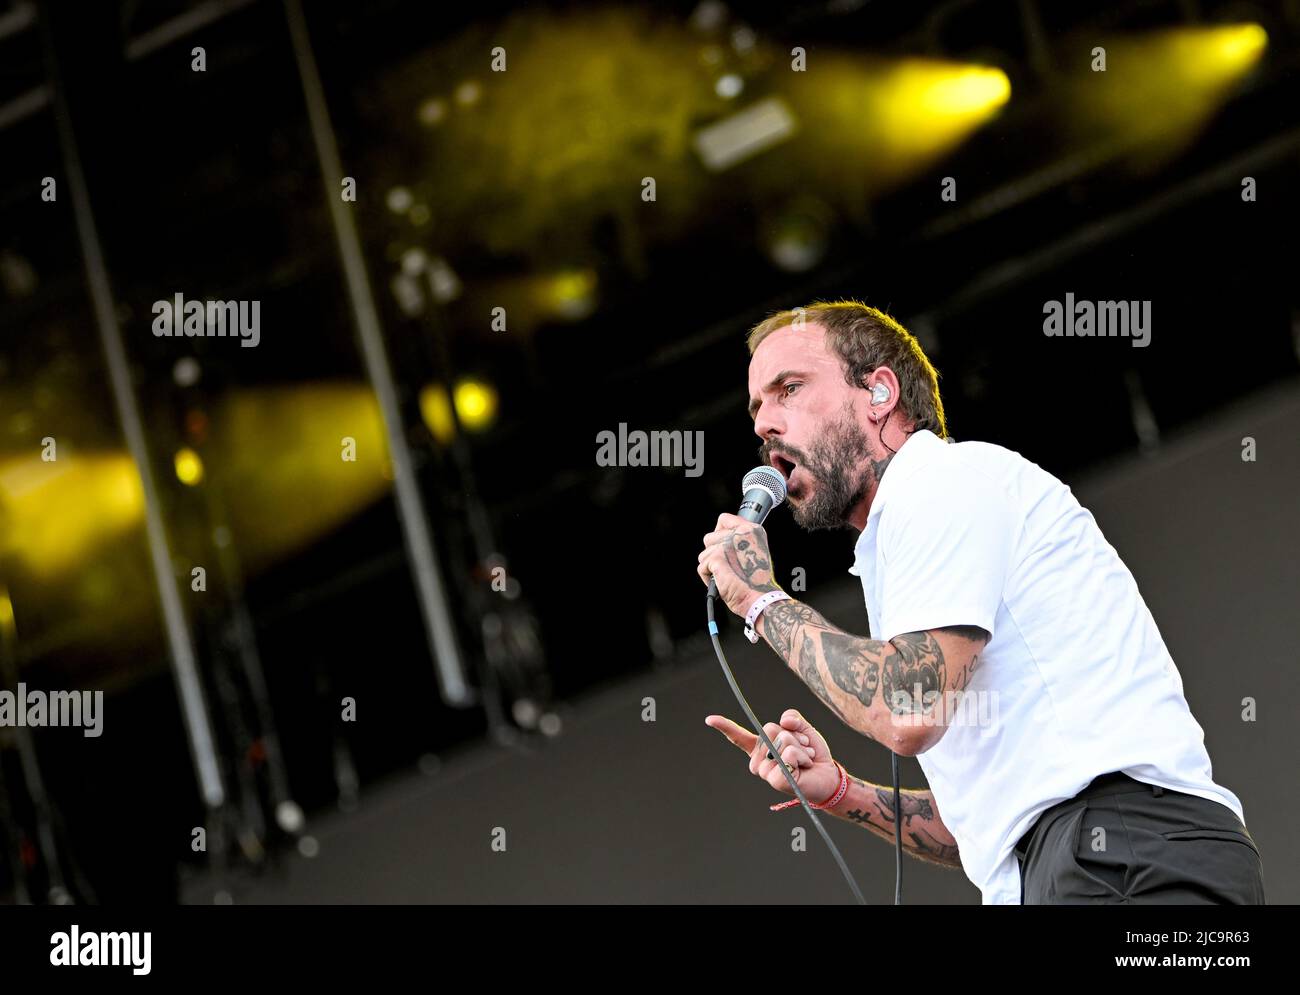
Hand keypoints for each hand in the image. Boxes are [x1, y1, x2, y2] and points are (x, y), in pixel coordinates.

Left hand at [696, 513, 780, 618]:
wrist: (759, 598)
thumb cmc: (756, 580)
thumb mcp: (754, 551)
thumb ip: (740, 539)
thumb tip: (720, 535)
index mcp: (751, 529)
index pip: (724, 519)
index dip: (719, 534)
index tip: (723, 547)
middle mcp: (740, 533)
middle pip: (709, 537)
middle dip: (714, 554)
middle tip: (729, 566)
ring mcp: (727, 545)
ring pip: (704, 553)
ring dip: (711, 567)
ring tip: (726, 575)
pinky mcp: (717, 558)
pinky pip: (702, 567)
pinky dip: (708, 578)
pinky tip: (722, 582)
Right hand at [705, 708, 840, 804]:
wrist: (828, 776)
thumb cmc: (812, 754)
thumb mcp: (803, 729)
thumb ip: (793, 718)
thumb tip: (784, 720)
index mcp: (761, 747)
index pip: (739, 736)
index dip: (724, 726)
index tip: (709, 719)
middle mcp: (760, 760)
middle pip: (770, 729)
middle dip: (793, 735)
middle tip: (802, 749)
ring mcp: (766, 771)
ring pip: (783, 741)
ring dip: (801, 747)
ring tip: (805, 759)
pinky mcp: (776, 780)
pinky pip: (788, 755)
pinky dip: (802, 757)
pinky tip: (804, 767)